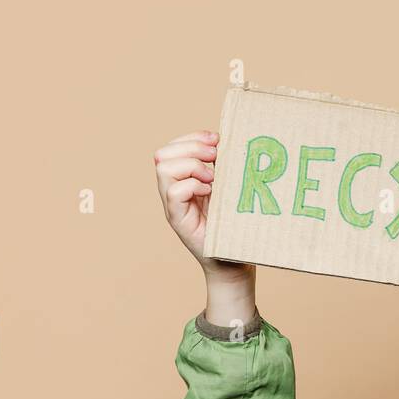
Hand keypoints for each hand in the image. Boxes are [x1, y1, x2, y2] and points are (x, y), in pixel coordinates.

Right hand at [153, 129, 255, 323]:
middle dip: (191, 147)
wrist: (235, 261)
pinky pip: (173, 191)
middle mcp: (173, 190)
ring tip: (212, 178)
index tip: (217, 139)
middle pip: (163, 154)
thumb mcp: (229, 189)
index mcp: (184, 179)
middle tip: (215, 158)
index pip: (173, 147)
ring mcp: (173, 205)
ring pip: (163, 167)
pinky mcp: (178, 220)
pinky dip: (192, 185)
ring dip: (191, 165)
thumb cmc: (234, 225)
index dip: (192, 137)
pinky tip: (210, 192)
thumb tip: (228, 141)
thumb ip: (223, 167)